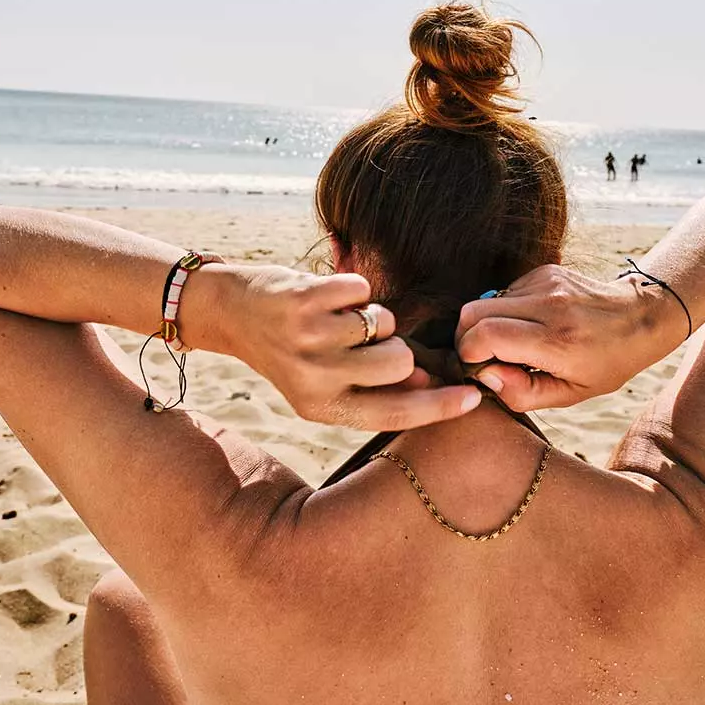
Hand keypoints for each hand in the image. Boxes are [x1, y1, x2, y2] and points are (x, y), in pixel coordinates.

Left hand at [207, 266, 482, 430]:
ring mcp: (306, 339)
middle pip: (401, 362)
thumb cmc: (289, 348)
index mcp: (321, 408)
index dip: (440, 408)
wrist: (228, 313)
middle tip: (366, 340)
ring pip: (384, 323)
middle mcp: (313, 378)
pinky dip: (353, 289)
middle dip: (396, 346)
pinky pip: (362, 290)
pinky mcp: (301, 300)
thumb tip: (432, 385)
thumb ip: (373, 388)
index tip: (476, 399)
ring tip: (339, 320)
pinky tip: (325, 298)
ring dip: (372, 316)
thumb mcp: (322, 382)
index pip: (394, 415)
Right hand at [454, 264, 686, 409]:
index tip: (479, 368)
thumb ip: (522, 393)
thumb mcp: (572, 394)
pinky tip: (529, 323)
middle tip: (483, 356)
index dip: (469, 353)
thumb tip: (484, 375)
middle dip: (466, 337)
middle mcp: (549, 306)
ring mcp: (546, 283)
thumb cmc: (608, 363)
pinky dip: (505, 311)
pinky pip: (503, 292)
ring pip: (484, 300)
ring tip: (513, 342)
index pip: (486, 335)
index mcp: (557, 342)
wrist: (643, 317)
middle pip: (473, 312)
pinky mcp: (544, 270)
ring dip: (486, 323)